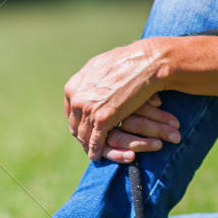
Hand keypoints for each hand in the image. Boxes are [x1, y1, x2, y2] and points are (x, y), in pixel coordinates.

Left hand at [63, 43, 180, 162]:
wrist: (147, 62)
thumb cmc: (129, 61)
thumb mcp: (100, 65)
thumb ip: (91, 78)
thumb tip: (89, 81)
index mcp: (74, 86)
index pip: (71, 111)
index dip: (79, 121)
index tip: (87, 126)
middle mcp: (77, 98)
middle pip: (75, 125)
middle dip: (82, 134)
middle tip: (90, 141)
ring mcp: (88, 109)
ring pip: (83, 135)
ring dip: (88, 145)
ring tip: (95, 151)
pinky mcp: (102, 120)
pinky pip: (95, 142)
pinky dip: (96, 151)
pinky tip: (98, 156)